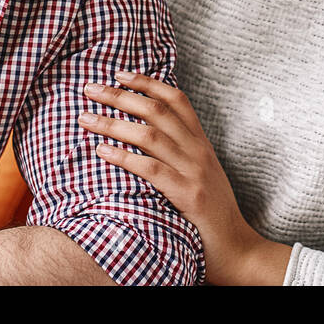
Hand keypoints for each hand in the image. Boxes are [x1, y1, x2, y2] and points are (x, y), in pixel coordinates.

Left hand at [78, 71, 289, 284]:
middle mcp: (198, 151)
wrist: (238, 249)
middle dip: (121, 95)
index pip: (176, 100)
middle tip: (91, 88)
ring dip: (113, 124)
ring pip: (150, 135)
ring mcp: (194, 171)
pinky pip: (151, 169)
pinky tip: (102, 151)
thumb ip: (180, 154)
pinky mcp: (188, 195)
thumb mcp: (200, 175)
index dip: (148, 82)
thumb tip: (145, 137)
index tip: (120, 73)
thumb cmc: (211, 215)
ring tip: (86, 118)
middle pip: (157, 111)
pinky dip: (123, 157)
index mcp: (201, 143)